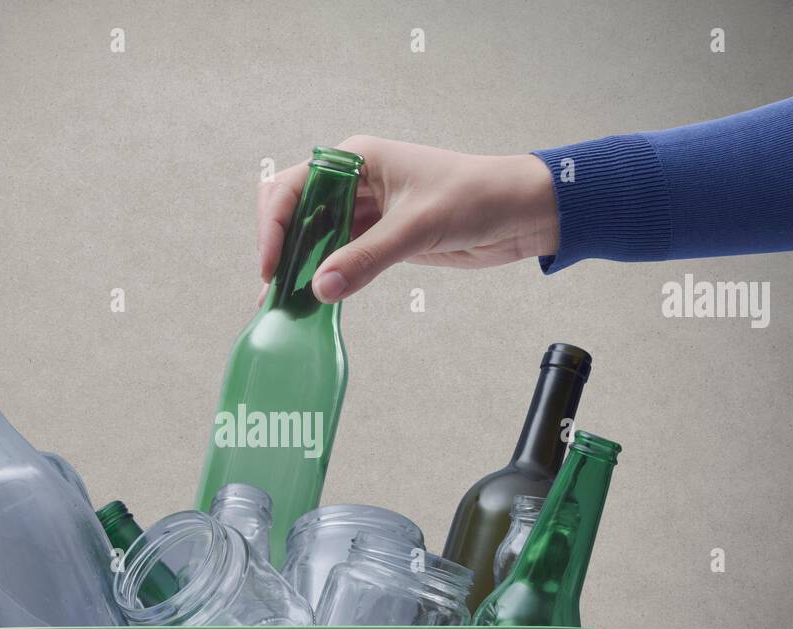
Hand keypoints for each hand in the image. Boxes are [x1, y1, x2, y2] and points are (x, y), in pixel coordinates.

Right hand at [257, 136, 559, 303]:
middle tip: (273, 291)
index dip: (274, 226)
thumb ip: (367, 259)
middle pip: (296, 214)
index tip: (271, 264)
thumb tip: (322, 288)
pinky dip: (326, 278)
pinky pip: (340, 257)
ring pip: (315, 239)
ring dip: (300, 268)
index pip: (293, 188)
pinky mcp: (380, 237)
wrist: (520, 212)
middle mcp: (354, 182)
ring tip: (285, 304)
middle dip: (280, 250)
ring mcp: (366, 211)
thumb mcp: (417, 227)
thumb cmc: (476, 198)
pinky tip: (315, 301)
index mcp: (355, 159)